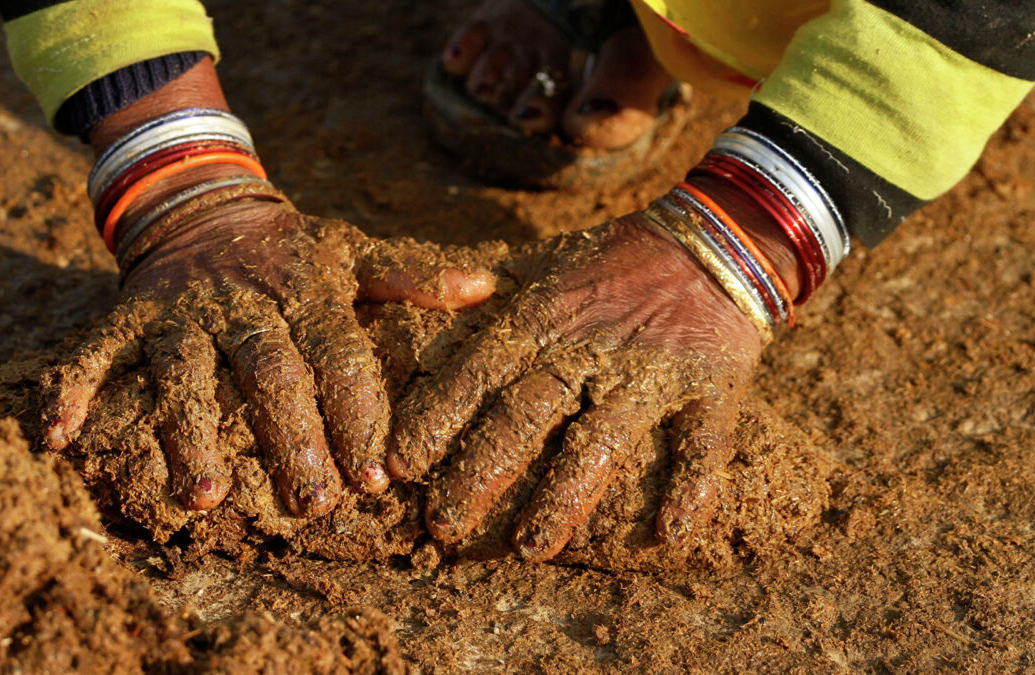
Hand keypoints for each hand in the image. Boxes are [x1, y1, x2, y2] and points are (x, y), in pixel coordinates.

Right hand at [40, 194, 493, 517]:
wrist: (200, 202)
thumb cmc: (289, 249)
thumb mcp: (350, 254)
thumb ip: (410, 277)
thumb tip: (487, 286)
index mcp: (305, 291)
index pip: (338, 357)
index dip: (358, 415)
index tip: (377, 477)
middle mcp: (244, 303)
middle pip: (268, 373)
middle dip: (290, 441)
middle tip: (311, 504)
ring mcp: (181, 311)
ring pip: (185, 374)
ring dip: (189, 434)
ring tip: (204, 497)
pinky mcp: (127, 317)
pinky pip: (94, 353)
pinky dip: (73, 391)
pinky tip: (56, 439)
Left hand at [389, 212, 774, 560]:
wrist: (712, 242)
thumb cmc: (610, 259)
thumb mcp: (538, 262)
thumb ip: (481, 286)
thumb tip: (417, 295)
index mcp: (541, 319)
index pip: (478, 373)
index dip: (438, 418)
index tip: (401, 465)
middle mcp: (589, 350)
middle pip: (527, 416)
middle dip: (482, 472)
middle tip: (443, 526)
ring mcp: (651, 374)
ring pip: (601, 440)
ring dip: (565, 496)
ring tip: (530, 547)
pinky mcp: (708, 389)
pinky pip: (700, 443)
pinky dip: (690, 487)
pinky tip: (667, 535)